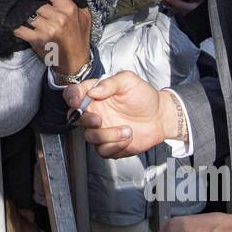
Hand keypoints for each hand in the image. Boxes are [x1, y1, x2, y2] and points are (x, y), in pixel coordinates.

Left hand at [13, 0, 91, 78]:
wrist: (76, 63)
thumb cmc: (80, 38)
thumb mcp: (85, 16)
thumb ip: (75, 1)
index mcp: (69, 8)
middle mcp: (58, 17)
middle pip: (36, 2)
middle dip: (30, 1)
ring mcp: (47, 29)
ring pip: (27, 13)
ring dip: (21, 12)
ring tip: (17, 9)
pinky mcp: (37, 40)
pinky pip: (19, 29)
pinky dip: (15, 25)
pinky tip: (14, 22)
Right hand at [65, 71, 179, 157]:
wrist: (160, 116)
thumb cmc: (144, 96)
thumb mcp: (128, 81)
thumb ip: (110, 83)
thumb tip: (93, 91)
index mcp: (95, 95)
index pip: (73, 94)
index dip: (71, 97)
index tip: (76, 102)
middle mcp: (95, 112)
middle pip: (76, 118)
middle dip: (86, 120)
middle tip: (99, 120)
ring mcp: (101, 130)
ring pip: (90, 137)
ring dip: (107, 135)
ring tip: (127, 130)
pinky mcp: (110, 145)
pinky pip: (103, 150)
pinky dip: (115, 146)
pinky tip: (127, 137)